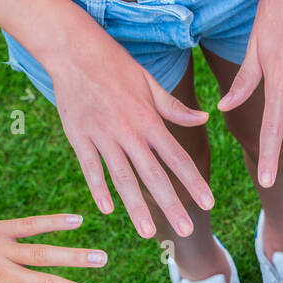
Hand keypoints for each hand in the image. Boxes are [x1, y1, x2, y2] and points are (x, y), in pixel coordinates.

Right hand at [48, 30, 213, 236]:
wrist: (74, 48)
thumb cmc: (115, 65)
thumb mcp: (149, 82)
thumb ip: (174, 107)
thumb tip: (204, 119)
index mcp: (149, 120)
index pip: (177, 157)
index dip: (194, 181)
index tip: (209, 203)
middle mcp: (129, 132)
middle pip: (154, 175)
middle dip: (172, 204)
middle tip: (186, 231)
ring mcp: (103, 136)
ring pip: (123, 178)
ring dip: (136, 207)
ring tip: (149, 234)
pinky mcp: (79, 136)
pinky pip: (90, 167)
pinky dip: (98, 188)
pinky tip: (107, 210)